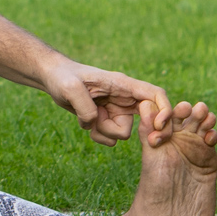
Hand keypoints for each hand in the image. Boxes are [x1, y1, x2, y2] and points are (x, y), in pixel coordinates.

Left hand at [40, 62, 171, 146]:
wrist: (53, 80)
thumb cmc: (62, 77)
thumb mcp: (69, 88)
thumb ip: (84, 106)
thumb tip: (95, 123)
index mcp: (123, 85)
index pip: (155, 94)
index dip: (164, 110)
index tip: (157, 125)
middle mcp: (125, 98)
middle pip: (149, 119)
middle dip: (141, 131)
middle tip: (121, 132)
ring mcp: (117, 110)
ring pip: (123, 133)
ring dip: (105, 131)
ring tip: (87, 118)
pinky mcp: (108, 120)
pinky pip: (110, 138)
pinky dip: (98, 135)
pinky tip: (86, 124)